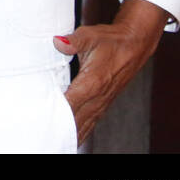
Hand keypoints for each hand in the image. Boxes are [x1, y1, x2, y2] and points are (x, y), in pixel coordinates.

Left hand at [53, 0, 169, 144]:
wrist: (135, 44)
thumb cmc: (111, 39)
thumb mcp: (90, 36)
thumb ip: (73, 41)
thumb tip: (58, 42)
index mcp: (93, 81)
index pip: (72, 102)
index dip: (58, 111)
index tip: (44, 119)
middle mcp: (99, 95)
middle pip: (77, 118)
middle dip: (62, 128)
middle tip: (46, 135)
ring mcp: (103, 100)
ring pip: (86, 122)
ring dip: (73, 133)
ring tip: (57, 143)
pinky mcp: (105, 100)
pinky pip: (92, 120)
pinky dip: (83, 130)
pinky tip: (76, 138)